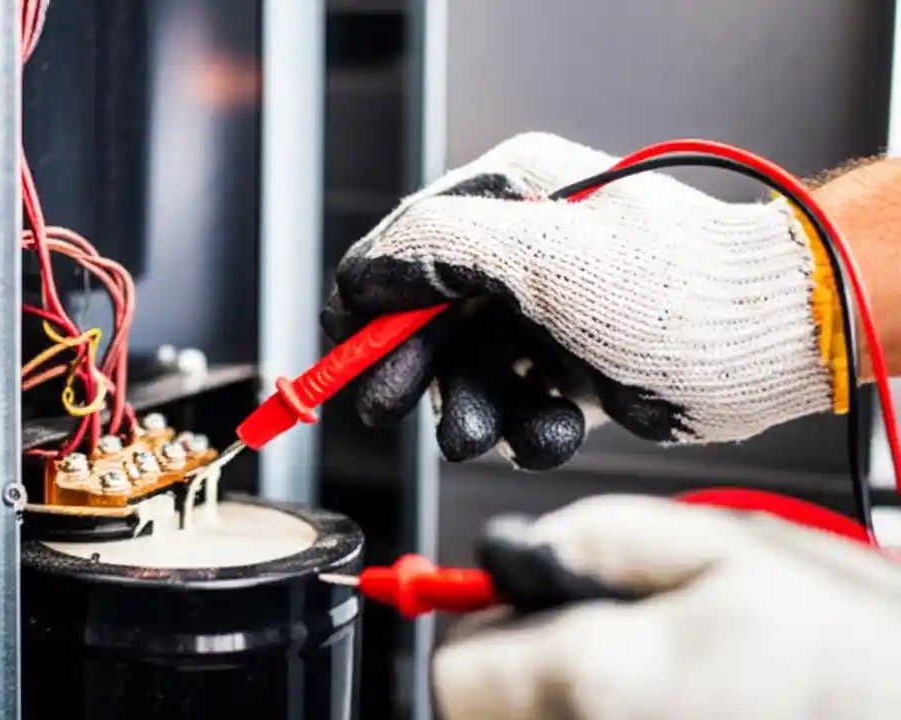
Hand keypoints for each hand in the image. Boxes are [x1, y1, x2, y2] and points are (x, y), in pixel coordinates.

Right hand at [322, 133, 832, 468]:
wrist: (768, 346)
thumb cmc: (677, 290)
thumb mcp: (546, 259)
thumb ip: (439, 251)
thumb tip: (360, 270)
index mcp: (510, 196)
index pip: (406, 248)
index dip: (367, 305)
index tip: (343, 355)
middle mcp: (521, 249)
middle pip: (429, 317)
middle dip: (420, 371)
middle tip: (392, 409)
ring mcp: (545, 308)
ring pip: (471, 369)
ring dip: (478, 409)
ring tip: (503, 434)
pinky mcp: (568, 361)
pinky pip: (517, 399)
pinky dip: (527, 426)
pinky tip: (554, 431)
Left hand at [433, 495, 900, 719]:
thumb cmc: (870, 664)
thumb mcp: (738, 549)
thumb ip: (605, 534)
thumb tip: (527, 545)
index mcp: (597, 685)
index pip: (454, 674)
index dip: (482, 626)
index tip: (524, 607)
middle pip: (486, 713)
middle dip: (525, 666)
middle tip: (600, 638)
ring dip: (564, 701)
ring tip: (658, 678)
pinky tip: (679, 707)